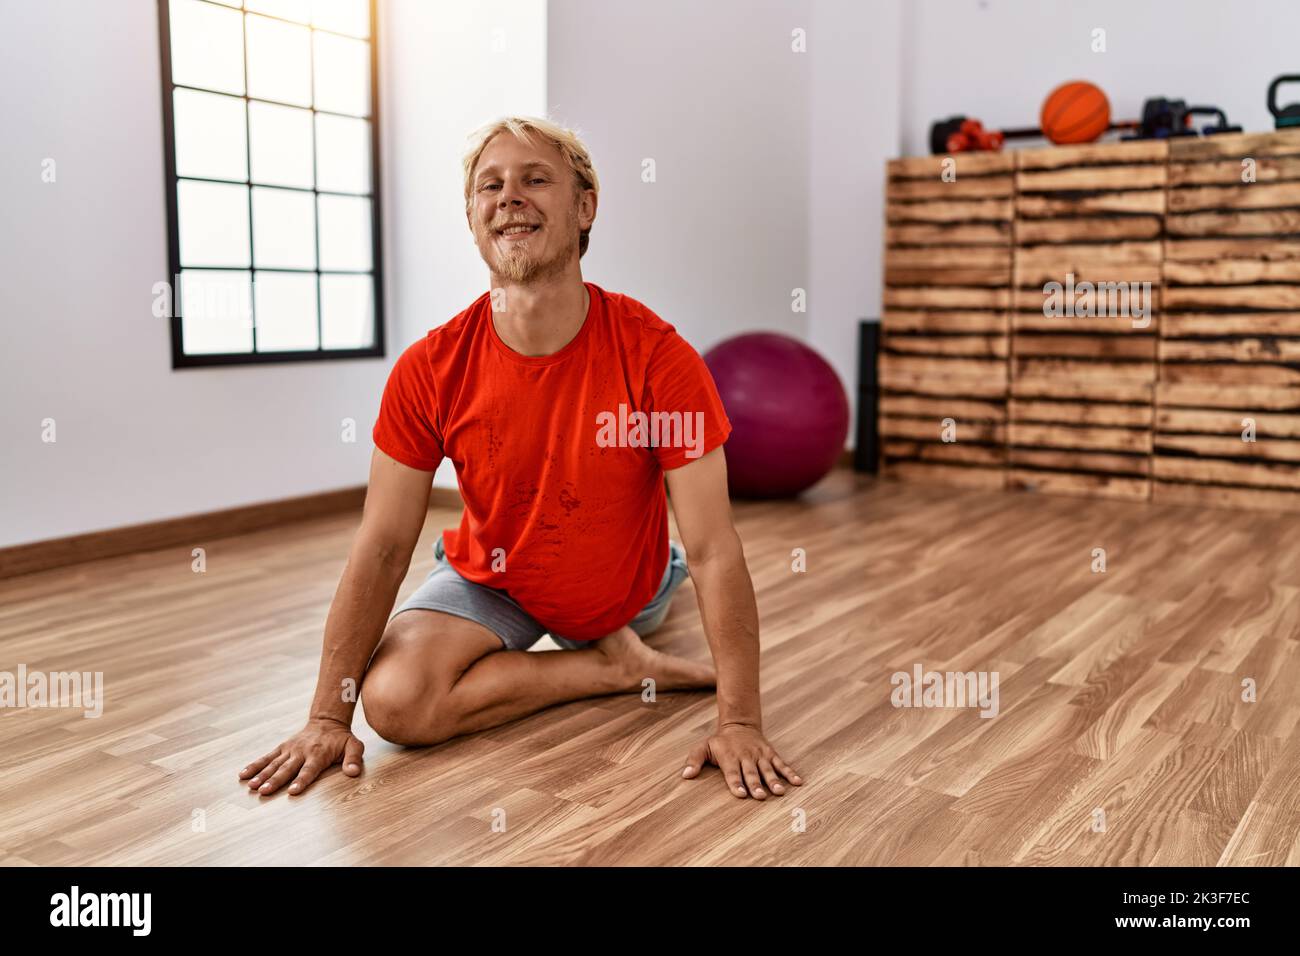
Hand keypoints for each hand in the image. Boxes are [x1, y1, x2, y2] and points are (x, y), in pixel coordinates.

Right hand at [238, 717, 364, 795]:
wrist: (326, 721)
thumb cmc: (341, 739)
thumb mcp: (354, 746)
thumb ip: (354, 759)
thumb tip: (353, 772)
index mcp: (318, 754)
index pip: (309, 770)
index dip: (301, 780)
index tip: (292, 791)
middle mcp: (301, 752)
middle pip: (287, 769)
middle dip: (275, 780)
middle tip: (264, 791)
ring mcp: (290, 750)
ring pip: (274, 764)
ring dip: (262, 775)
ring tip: (251, 786)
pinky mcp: (282, 748)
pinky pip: (267, 757)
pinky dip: (255, 765)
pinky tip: (243, 774)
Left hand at [681, 722, 803, 798]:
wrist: (739, 724)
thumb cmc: (719, 742)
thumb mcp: (703, 747)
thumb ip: (694, 760)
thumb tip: (685, 775)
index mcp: (730, 757)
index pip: (733, 773)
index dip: (736, 783)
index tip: (740, 794)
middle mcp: (746, 757)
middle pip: (751, 773)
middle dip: (756, 784)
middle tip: (760, 797)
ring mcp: (760, 755)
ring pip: (768, 769)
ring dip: (774, 781)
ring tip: (779, 792)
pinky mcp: (770, 754)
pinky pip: (781, 764)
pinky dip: (790, 773)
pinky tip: (798, 782)